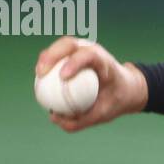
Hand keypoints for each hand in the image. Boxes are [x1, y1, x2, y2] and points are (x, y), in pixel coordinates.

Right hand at [34, 36, 148, 131]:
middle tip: (41, 73)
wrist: (125, 88)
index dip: (75, 62)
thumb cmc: (114, 100)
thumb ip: (81, 120)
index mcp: (105, 62)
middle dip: (53, 55)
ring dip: (47, 57)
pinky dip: (48, 63)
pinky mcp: (74, 54)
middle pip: (69, 44)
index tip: (63, 77)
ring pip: (61, 46)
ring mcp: (82, 49)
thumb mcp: (103, 114)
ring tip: (38, 73)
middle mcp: (93, 51)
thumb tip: (54, 118)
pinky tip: (39, 78)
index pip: (90, 55)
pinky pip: (58, 56)